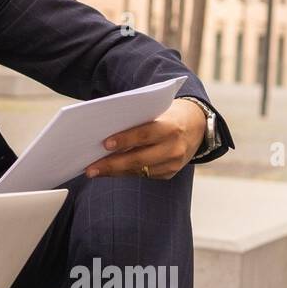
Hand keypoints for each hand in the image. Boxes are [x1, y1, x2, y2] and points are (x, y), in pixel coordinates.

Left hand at [84, 98, 207, 179]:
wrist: (196, 126)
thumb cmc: (167, 115)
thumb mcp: (156, 112)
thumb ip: (137, 122)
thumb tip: (106, 136)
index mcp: (171, 128)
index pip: (144, 134)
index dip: (124, 140)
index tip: (104, 144)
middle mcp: (174, 148)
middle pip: (139, 159)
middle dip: (112, 164)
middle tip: (90, 168)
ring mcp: (173, 163)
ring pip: (139, 170)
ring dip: (114, 172)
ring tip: (94, 171)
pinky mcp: (170, 173)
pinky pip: (144, 175)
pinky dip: (125, 173)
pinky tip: (109, 171)